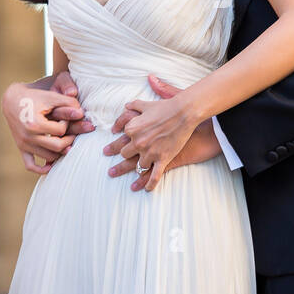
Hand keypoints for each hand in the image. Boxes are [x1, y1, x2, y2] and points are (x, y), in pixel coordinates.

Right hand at [2, 70, 93, 173]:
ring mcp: (23, 144)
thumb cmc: (35, 95)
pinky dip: (41, 168)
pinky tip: (51, 165)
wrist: (12, 99)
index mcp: (34, 124)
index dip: (67, 122)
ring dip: (59, 151)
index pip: (60, 130)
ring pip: (48, 157)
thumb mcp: (51, 95)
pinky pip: (30, 165)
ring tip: (64, 140)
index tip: (65, 116)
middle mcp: (27, 136)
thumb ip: (68, 103)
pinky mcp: (21, 147)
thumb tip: (81, 114)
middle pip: (57, 146)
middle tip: (72, 132)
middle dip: (68, 139)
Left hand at [103, 74, 221, 189]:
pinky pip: (153, 176)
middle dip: (123, 158)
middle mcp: (138, 142)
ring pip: (137, 166)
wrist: (184, 113)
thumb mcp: (146, 104)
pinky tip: (146, 189)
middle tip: (113, 168)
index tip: (109, 149)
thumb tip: (126, 106)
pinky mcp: (163, 159)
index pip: (120, 138)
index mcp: (132, 128)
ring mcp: (150, 152)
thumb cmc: (166, 107)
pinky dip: (149, 184)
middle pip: (124, 154)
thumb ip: (134, 106)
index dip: (116, 142)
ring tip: (131, 176)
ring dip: (134, 170)